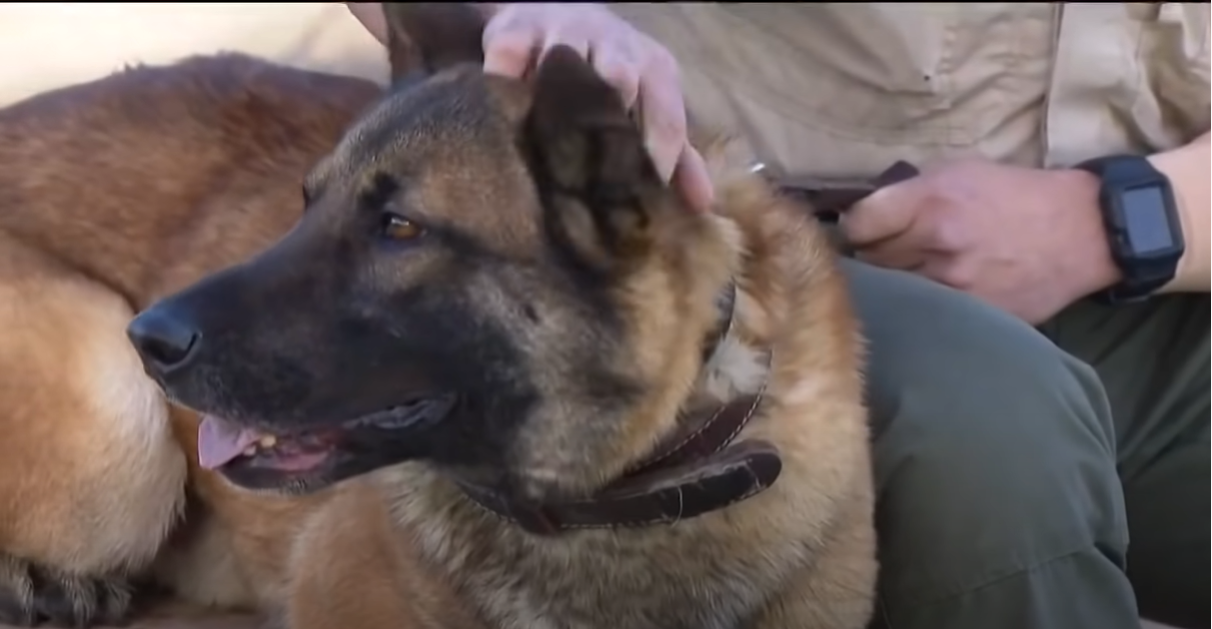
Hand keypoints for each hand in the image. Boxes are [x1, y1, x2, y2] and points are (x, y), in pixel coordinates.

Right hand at [479, 3, 713, 212]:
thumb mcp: (649, 104)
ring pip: (569, 63)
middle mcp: (616, 45)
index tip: (638, 207)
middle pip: (620, 83)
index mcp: (654, 69)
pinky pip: (511, 54)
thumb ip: (677, 155)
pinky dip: (505, 81)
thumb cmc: (609, 71)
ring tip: (546, 155)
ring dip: (558, 105)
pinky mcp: (518, 28)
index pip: (665, 120)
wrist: (556, 11)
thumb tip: (702, 205)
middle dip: (607, 132)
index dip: (655, 165)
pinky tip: (501, 115)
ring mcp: (565, 31)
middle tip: (590, 187)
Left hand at [840, 158, 1120, 323]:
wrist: (1085, 231)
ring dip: (895, 288)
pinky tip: (932, 301)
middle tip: (885, 255)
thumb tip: (862, 213)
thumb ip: (909, 192)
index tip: (863, 230)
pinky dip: (923, 311)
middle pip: (869, 262)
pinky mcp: (973, 317)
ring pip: (894, 294)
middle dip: (872, 258)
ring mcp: (955, 286)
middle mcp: (938, 244)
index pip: (858, 224)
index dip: (856, 227)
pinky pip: (926, 318)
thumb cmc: (1016, 195)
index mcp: (932, 201)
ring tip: (908, 277)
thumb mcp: (960, 171)